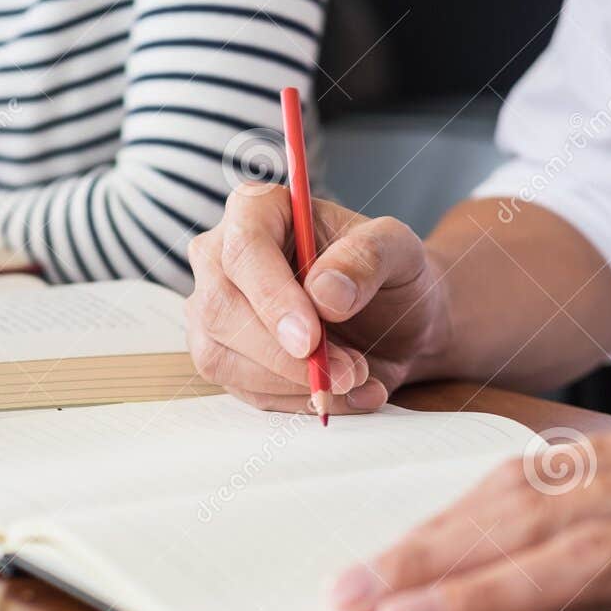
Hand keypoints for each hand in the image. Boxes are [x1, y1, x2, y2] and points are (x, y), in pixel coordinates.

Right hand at [185, 185, 450, 412]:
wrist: (391, 322)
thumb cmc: (387, 274)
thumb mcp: (399, 251)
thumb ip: (367, 258)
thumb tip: (325, 293)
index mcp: (257, 209)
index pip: (244, 249)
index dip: (272, 297)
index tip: (310, 338)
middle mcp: (219, 255)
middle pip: (220, 308)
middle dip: (284, 354)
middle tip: (350, 371)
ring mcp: (211, 308)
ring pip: (220, 356)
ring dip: (291, 382)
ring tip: (355, 378)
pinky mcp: (218, 354)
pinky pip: (241, 390)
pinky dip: (293, 400)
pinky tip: (337, 391)